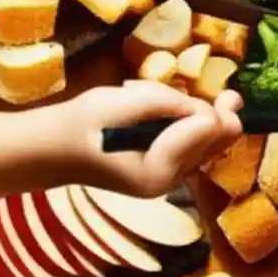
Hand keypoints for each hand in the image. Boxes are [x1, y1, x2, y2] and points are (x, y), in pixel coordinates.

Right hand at [62, 81, 242, 197]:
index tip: (166, 96)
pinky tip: (158, 116)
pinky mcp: (173, 171)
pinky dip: (188, 124)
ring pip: (214, 139)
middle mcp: (173, 180)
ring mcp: (175, 179)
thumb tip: (207, 111)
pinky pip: (199, 142)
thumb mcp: (124, 100)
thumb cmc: (84, 122)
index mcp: (159, 170)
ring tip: (157, 104)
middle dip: (205, 108)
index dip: (194, 103)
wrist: (56, 148)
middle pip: (221, 136)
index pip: (207, 127)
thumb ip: (167, 101)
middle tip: (175, 95)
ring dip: (196, 114)